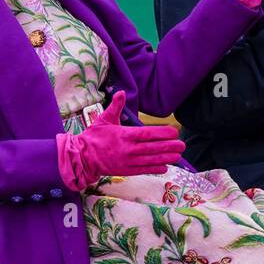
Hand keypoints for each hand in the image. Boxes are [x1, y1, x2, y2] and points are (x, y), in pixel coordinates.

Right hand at [56, 91, 185, 189]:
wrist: (81, 158)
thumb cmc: (94, 137)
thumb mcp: (103, 119)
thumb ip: (115, 107)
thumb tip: (121, 92)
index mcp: (124, 135)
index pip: (147, 134)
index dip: (162, 133)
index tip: (174, 132)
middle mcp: (128, 149)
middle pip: (153, 148)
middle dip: (170, 146)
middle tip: (182, 145)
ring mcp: (128, 161)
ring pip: (151, 160)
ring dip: (166, 158)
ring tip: (178, 156)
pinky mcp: (126, 171)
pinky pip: (144, 170)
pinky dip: (155, 169)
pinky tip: (165, 167)